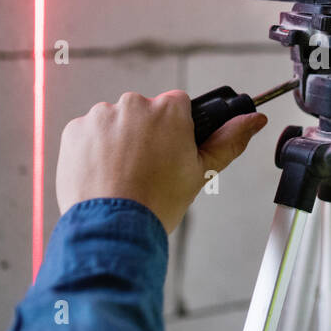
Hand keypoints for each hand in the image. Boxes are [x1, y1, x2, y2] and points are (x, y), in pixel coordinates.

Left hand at [55, 90, 267, 232]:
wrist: (113, 226)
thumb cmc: (158, 201)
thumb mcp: (202, 171)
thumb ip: (230, 140)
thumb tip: (256, 120)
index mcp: (168, 109)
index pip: (176, 105)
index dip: (175, 131)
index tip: (170, 153)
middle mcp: (133, 104)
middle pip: (144, 112)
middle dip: (145, 134)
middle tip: (147, 170)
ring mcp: (100, 116)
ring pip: (114, 122)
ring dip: (117, 141)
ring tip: (122, 176)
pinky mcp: (74, 130)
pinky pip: (88, 134)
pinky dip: (93, 150)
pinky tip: (102, 174)